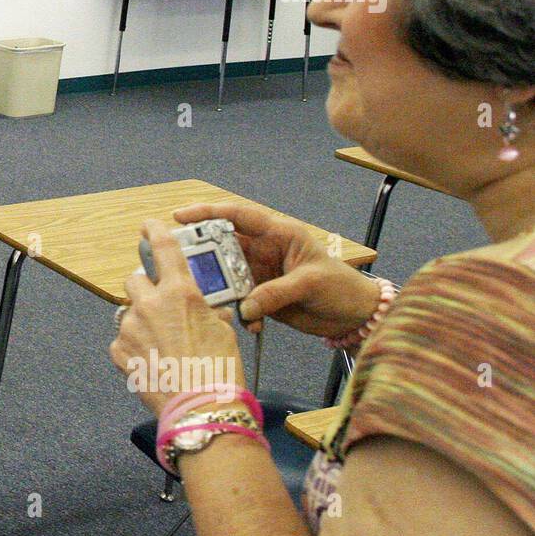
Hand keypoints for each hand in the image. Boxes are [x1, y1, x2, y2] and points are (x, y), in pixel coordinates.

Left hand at [109, 218, 245, 416]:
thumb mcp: (223, 330)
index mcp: (180, 292)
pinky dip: (134, 346)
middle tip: (163, 307)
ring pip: (129, 312)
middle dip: (147, 289)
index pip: (163, 248)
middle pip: (136, 280)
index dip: (155, 231)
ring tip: (163, 345)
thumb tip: (200, 308)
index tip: (149, 226)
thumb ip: (204, 309)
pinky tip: (153, 360)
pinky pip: (122, 339)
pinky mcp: (119, 351)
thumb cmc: (217, 372)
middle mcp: (150, 304)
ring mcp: (131, 328)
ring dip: (142, 321)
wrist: (201, 409)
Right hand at [173, 202, 382, 338]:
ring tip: (211, 299)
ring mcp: (260, 273)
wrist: (354, 316)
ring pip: (226, 275)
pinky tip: (249, 323)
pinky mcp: (260, 296)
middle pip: (223, 244)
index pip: (239, 216)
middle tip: (181, 263)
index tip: (180, 217)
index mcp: (278, 234)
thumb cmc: (341, 287)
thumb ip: (276, 293)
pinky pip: (239, 300)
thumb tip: (244, 307)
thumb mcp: (311, 284)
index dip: (208, 213)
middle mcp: (264, 250)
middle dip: (203, 253)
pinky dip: (240, 312)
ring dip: (219, 289)